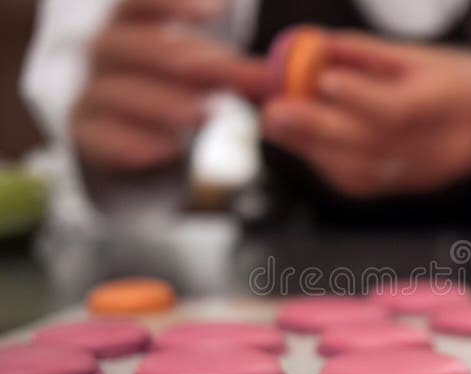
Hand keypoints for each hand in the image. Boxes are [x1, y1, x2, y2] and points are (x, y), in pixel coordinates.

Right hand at [71, 0, 265, 170]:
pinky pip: (98, 137)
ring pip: (112, 92)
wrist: (129, 136)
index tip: (217, 11)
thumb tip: (272, 76)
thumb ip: (233, 73)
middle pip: (126, 46)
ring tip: (203, 114)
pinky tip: (167, 149)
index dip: (172, 4)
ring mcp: (89, 94)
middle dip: (172, 56)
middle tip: (214, 70)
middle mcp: (103, 55)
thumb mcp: (202, 77)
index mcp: (129, 27)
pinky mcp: (84, 135)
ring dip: (160, 101)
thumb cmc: (170, 89)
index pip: (138, 4)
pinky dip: (130, 143)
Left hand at [261, 32, 470, 197]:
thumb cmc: (458, 81)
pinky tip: (299, 137)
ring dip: (308, 145)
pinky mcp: (402, 190)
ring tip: (273, 120)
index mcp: (450, 103)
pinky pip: (354, 180)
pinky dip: (321, 158)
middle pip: (371, 146)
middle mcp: (437, 148)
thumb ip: (368, 56)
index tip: (323, 80)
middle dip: (315, 128)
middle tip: (272, 111)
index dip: (361, 98)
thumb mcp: (425, 56)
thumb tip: (313, 46)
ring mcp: (420, 177)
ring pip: (357, 170)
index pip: (401, 109)